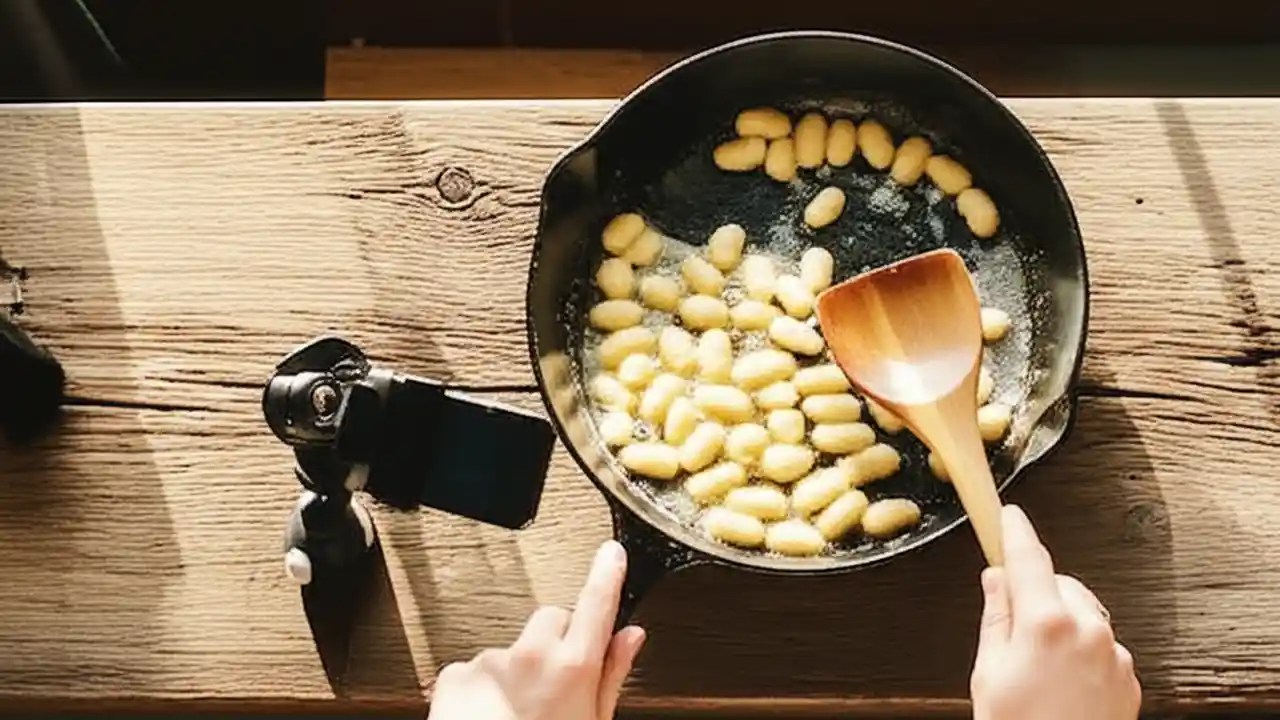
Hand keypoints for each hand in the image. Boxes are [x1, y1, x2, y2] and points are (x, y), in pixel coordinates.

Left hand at [427, 540, 645, 719]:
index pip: (597, 604)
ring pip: (513, 648)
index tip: (613, 553)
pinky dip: (481, 690)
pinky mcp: (456, 674)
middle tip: (558, 685)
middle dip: (558, 640)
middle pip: (553, 619)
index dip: (608, 574)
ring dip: (517, 672)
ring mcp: (491, 662)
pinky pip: (475, 670)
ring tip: (517, 717)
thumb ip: (611, 675)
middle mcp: (532, 656)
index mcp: (573, 668)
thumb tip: (630, 638)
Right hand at [971, 505, 1140, 719]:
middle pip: (1058, 584)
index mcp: (1046, 622)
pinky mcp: (1129, 676)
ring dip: (1062, 623)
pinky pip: (1101, 645)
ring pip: (1083, 614)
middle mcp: (1087, 630)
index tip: (1010, 515)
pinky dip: (1082, 651)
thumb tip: (997, 580)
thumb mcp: (989, 672)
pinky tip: (1062, 683)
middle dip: (1037, 593)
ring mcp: (1113, 653)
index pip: (1029, 558)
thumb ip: (997, 616)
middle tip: (1013, 626)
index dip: (1016, 532)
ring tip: (1039, 666)